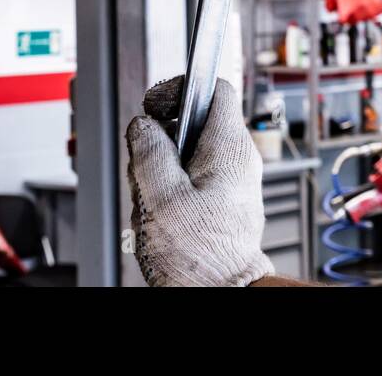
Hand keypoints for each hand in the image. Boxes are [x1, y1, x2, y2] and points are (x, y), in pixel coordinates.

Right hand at [125, 77, 274, 286]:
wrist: (223, 291)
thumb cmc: (201, 255)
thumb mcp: (161, 196)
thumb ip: (148, 152)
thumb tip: (143, 125)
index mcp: (230, 147)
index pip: (215, 89)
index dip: (179, 89)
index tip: (155, 106)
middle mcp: (238, 159)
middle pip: (194, 123)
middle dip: (162, 139)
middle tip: (148, 167)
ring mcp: (233, 180)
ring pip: (189, 153)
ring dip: (164, 169)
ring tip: (157, 198)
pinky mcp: (225, 200)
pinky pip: (192, 179)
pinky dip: (172, 189)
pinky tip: (165, 212)